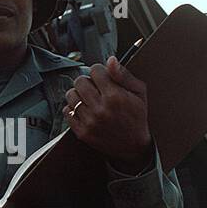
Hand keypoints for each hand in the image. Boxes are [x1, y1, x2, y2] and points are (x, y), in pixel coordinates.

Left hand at [63, 56, 152, 171]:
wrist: (133, 147)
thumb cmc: (137, 117)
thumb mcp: (139, 93)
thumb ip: (124, 75)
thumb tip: (111, 60)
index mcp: (115, 96)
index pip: (95, 70)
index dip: (99, 72)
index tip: (102, 78)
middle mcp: (100, 108)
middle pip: (80, 81)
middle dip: (87, 81)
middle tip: (94, 88)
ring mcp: (90, 121)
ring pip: (71, 95)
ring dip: (78, 94)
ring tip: (88, 99)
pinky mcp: (82, 132)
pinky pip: (67, 112)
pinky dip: (73, 108)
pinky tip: (84, 110)